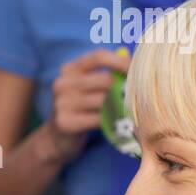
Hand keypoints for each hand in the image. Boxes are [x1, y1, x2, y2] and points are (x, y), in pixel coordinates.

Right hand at [47, 48, 130, 162]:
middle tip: (138, 97)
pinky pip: (99, 118)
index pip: (99, 57)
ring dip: (121, 106)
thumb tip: (134, 63)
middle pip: (106, 80)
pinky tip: (117, 123)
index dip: (121, 62)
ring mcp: (62, 103)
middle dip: (125, 88)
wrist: (57, 137)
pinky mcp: (65, 122)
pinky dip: (112, 120)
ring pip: (105, 100)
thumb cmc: (81, 108)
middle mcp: (63, 83)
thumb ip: (106, 73)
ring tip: (130, 110)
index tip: (136, 71)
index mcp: (69, 69)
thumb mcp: (87, 86)